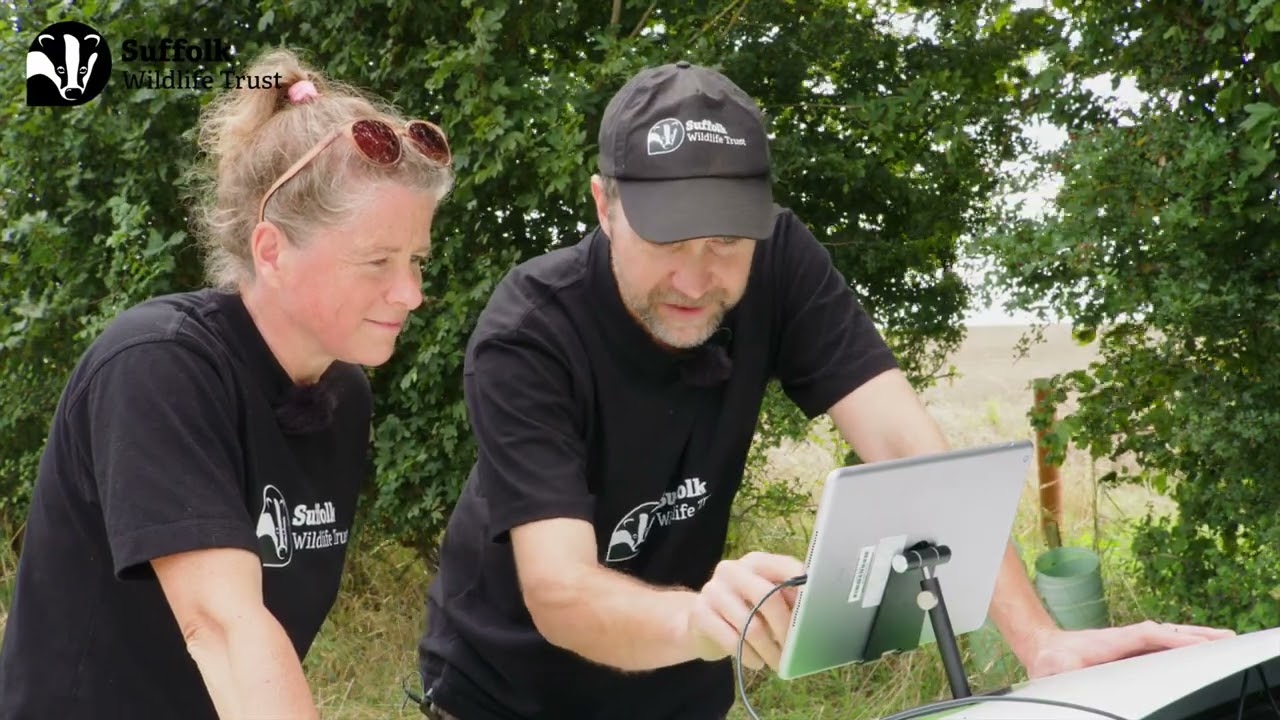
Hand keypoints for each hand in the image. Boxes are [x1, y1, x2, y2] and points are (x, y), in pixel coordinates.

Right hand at [684, 551, 805, 670]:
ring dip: (769, 649)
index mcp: (755, 561)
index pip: (786, 568)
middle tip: (795, 649)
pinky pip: (732, 640)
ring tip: (778, 662)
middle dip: (786, 628)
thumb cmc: (743, 610)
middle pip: (768, 597)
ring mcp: (713, 590)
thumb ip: (786, 599)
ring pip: (751, 625)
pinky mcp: (700, 614)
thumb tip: (813, 614)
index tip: (817, 613)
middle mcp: (732, 570)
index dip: (804, 591)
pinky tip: (757, 662)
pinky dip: (749, 655)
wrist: (699, 622)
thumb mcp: (765, 599)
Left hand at [1023, 620, 1236, 677]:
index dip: (1172, 639)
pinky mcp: (1132, 647)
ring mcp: (1131, 640)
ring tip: (1225, 639)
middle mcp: (1127, 637)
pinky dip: (1185, 642)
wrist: (1043, 647)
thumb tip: (1066, 672)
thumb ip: (1064, 670)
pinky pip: (1164, 642)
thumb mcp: (1057, 666)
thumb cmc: (1052, 659)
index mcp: (1112, 641)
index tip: (1196, 645)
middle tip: (1228, 638)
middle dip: (1197, 635)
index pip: (1148, 636)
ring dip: (1197, 636)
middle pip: (1168, 632)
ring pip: (1170, 635)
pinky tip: (1199, 646)